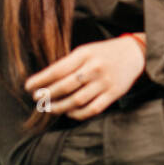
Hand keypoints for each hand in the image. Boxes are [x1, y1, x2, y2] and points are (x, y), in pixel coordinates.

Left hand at [25, 33, 146, 119]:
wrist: (135, 53)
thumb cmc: (104, 53)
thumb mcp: (86, 50)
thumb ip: (69, 64)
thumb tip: (46, 81)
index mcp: (85, 54)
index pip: (57, 70)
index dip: (40, 80)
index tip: (28, 87)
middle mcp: (94, 68)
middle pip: (65, 86)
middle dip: (47, 95)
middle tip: (37, 99)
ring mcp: (105, 82)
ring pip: (77, 100)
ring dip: (60, 107)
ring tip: (50, 107)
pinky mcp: (113, 94)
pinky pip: (92, 109)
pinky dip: (78, 114)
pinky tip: (69, 113)